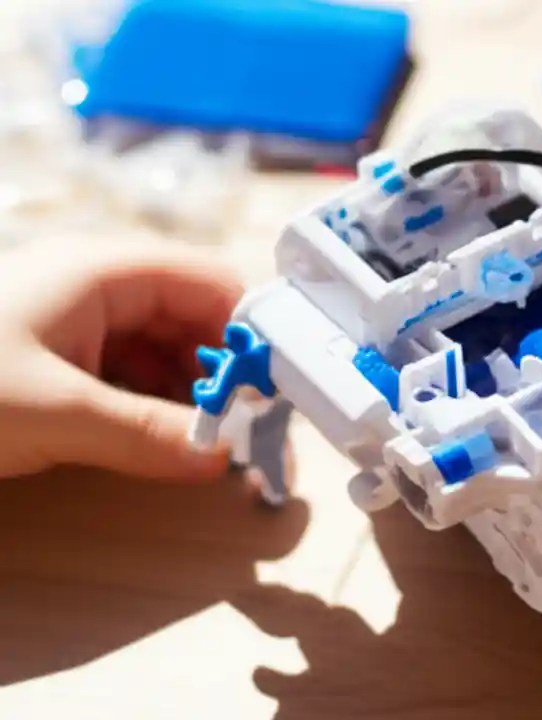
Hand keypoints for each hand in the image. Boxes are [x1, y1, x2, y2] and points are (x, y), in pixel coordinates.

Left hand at [0, 243, 241, 479]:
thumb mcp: (54, 412)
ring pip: (160, 346)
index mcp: (100, 270)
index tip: (266, 395)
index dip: (245, 334)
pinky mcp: (54, 351)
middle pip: (189, 316)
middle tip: (239, 431)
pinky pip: (126, 368)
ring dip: (188, 392)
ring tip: (205, 443)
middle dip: (220, 371)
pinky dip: (151, 401)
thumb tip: (221, 458)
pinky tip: (160, 439)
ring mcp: (72, 317)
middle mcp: (94, 283)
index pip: (207, 283)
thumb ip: (143, 434)